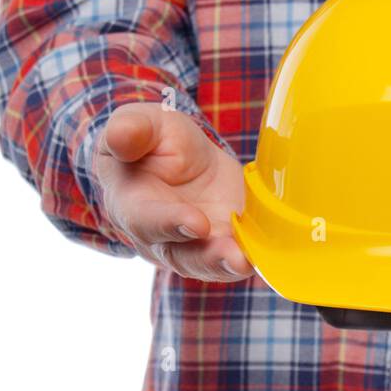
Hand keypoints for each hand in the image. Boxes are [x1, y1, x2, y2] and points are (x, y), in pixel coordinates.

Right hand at [92, 103, 252, 282]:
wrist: (177, 155)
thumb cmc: (150, 141)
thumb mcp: (142, 124)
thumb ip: (131, 130)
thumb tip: (120, 136)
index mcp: (132, 205)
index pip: (147, 220)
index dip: (171, 223)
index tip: (197, 223)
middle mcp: (160, 237)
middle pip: (182, 254)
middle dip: (209, 257)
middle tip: (235, 258)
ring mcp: (193, 245)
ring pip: (210, 263)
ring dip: (232, 265)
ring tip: (252, 263)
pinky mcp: (223, 242)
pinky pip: (236, 256)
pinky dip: (254, 258)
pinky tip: (270, 257)